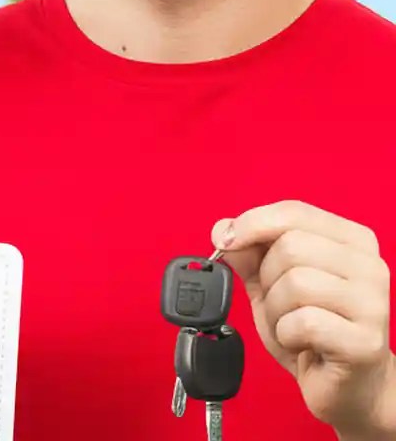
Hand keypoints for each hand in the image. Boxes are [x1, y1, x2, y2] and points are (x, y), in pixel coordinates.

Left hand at [213, 200, 395, 439]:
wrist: (349, 386)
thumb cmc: (312, 331)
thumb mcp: (271, 284)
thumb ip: (249, 254)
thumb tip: (223, 228)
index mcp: (352, 241)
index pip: (295, 211)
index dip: (252, 223)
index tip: (225, 240)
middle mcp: (370, 266)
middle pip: (290, 247)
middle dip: (267, 279)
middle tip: (280, 304)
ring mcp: (373, 303)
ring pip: (295, 283)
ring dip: (275, 311)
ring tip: (292, 327)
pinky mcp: (364, 341)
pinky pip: (302, 322)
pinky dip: (286, 335)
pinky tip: (301, 344)